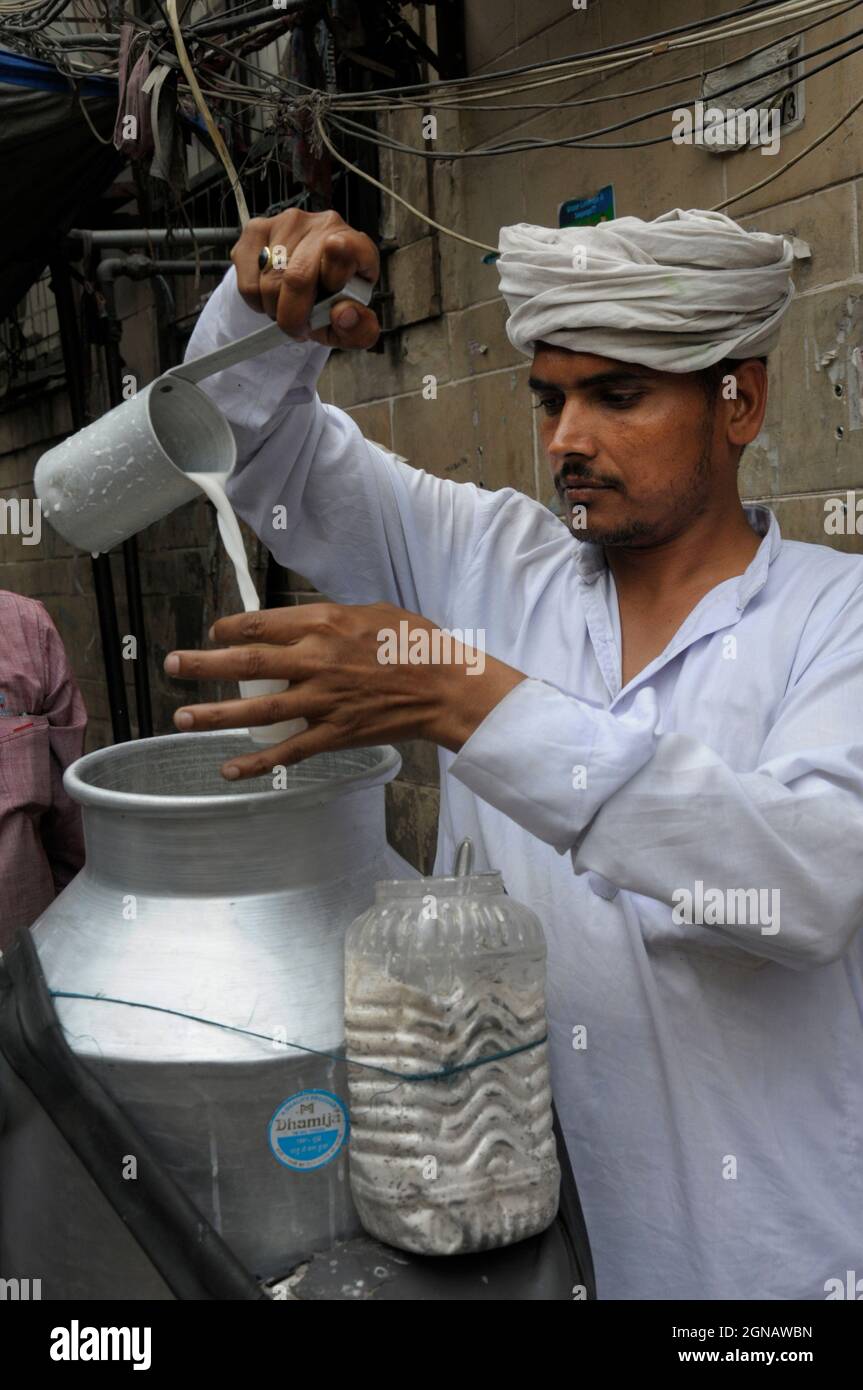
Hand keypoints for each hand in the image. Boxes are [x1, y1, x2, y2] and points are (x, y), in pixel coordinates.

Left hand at [163, 601, 526, 780]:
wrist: (445, 687)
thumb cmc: (415, 644)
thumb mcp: (372, 611)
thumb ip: (331, 617)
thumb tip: (302, 622)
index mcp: (324, 624)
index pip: (261, 624)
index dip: (230, 628)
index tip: (214, 634)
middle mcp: (316, 660)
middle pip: (247, 661)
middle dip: (203, 665)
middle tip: (171, 666)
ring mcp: (322, 700)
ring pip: (258, 707)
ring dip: (215, 714)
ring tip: (182, 718)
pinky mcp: (334, 733)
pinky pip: (288, 750)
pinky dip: (257, 762)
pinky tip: (229, 769)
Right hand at [230, 208, 379, 349]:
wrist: (312, 285)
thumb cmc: (335, 303)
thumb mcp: (354, 325)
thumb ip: (360, 328)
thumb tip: (342, 314)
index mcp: (355, 244)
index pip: (343, 250)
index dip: (331, 285)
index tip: (331, 310)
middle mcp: (322, 225)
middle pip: (296, 277)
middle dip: (293, 316)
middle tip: (299, 328)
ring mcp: (287, 223)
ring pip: (269, 282)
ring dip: (274, 310)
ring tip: (288, 308)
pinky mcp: (257, 229)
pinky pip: (247, 281)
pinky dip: (256, 302)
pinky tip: (271, 296)